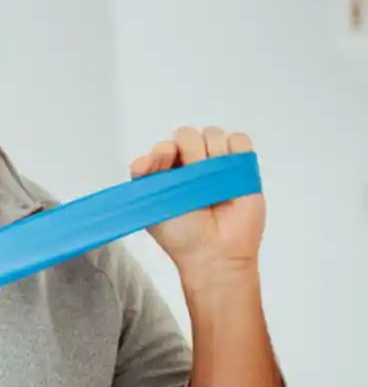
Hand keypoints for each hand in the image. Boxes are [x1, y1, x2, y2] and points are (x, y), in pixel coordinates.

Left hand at [130, 126, 264, 287]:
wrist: (214, 253)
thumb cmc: (180, 234)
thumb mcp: (151, 207)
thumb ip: (144, 176)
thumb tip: (150, 153)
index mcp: (167, 172)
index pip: (164, 145)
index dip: (164, 151)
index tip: (166, 163)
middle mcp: (191, 164)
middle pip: (188, 134)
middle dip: (189, 152)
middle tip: (193, 180)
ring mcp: (217, 163)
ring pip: (213, 133)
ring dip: (212, 153)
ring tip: (213, 182)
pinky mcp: (242, 166)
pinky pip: (239, 140)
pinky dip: (235, 150)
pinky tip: (229, 172)